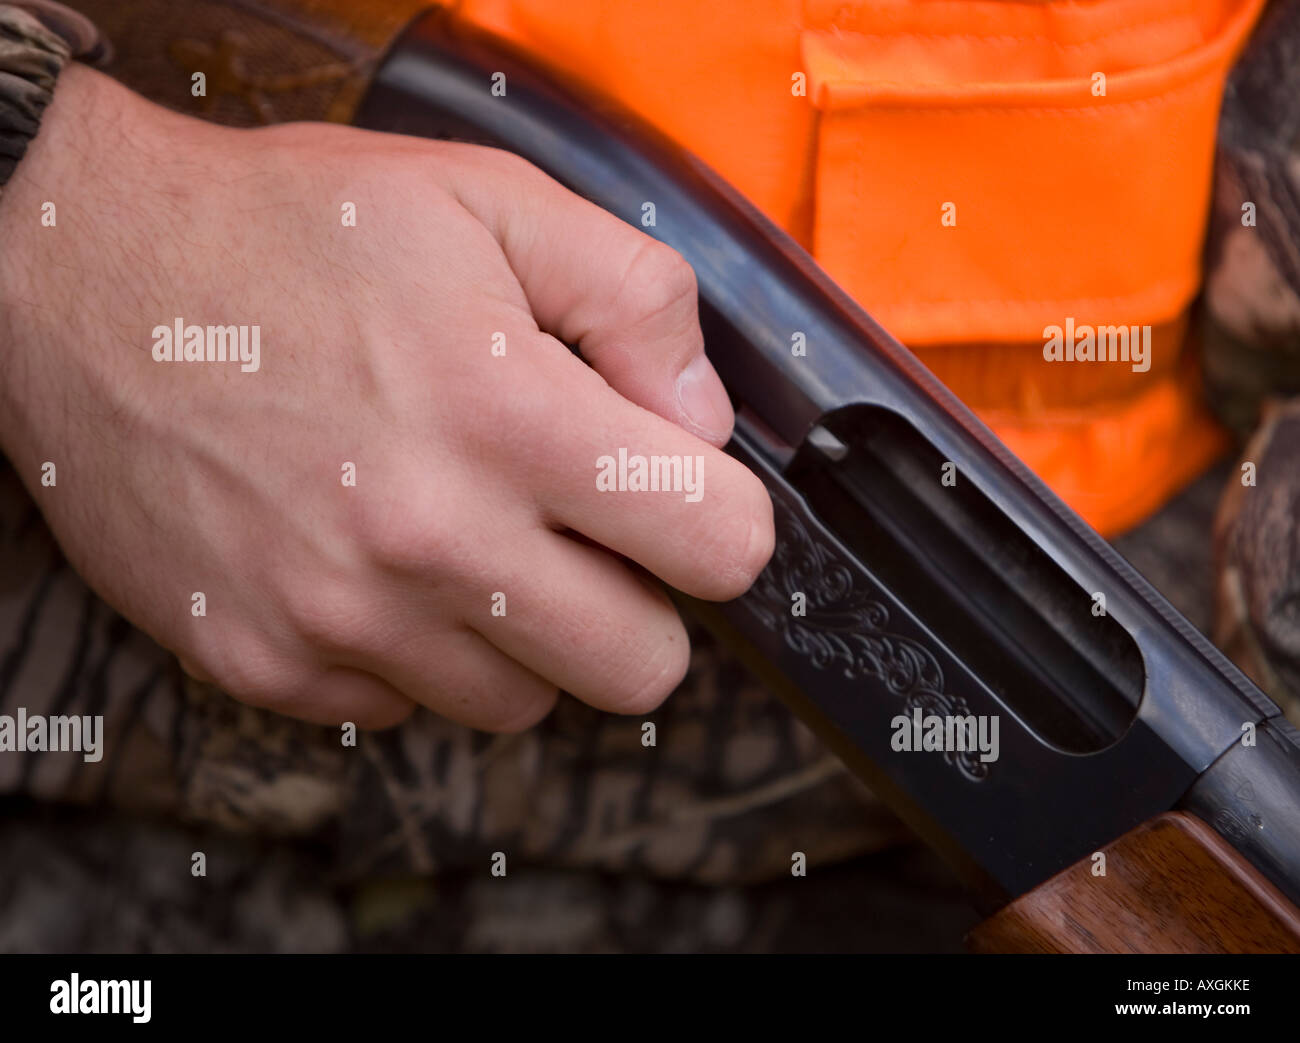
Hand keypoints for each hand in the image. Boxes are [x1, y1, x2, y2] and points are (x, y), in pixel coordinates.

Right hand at [0, 65, 773, 730]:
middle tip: (590, 533)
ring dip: (527, 635)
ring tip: (473, 535)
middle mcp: (431, 541)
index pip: (718, 549)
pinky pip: (404, 708)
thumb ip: (636, 299)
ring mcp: (341, 618)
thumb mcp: (489, 198)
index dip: (724, 521)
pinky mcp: (268, 662)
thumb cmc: (287, 232)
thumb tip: (701, 421)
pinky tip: (379, 561)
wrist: (79, 276)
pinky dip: (416, 652)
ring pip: (526, 703)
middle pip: (642, 669)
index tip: (684, 495)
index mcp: (507, 418)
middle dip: (642, 604)